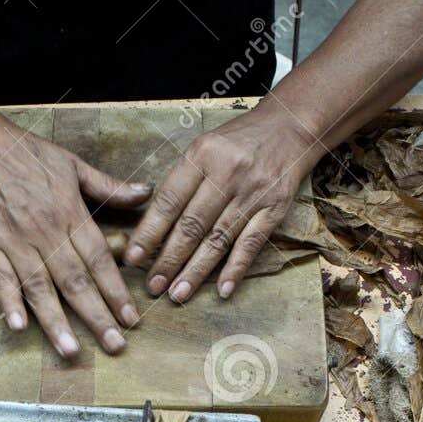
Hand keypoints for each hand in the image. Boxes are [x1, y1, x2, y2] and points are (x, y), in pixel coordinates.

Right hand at [0, 116, 150, 356]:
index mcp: (69, 212)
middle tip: (114, 346)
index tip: (130, 318)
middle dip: (96, 316)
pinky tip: (19, 326)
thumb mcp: (72, 164)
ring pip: (39, 287)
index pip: (99, 259)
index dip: (116, 291)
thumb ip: (108, 186)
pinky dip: (8, 302)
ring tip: (70, 350)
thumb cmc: (24, 154)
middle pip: (75, 281)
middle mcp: (44, 231)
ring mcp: (13, 241)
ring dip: (55, 321)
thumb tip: (146, 194)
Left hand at [125, 106, 313, 301]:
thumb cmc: (237, 141)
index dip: (149, 233)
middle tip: (153, 285)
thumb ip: (180, 181)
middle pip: (192, 225)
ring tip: (178, 294)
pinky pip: (251, 243)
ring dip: (197, 271)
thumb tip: (151, 224)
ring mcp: (253, 192)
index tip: (133, 258)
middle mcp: (227, 173)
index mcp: (202, 155)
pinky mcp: (275, 208)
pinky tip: (223, 290)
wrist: (289, 127)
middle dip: (169, 259)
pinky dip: (236, 268)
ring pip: (219, 239)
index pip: (169, 201)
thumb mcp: (203, 147)